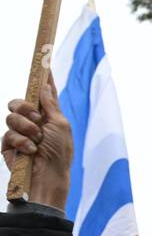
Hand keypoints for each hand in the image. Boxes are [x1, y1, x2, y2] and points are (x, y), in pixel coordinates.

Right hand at [4, 74, 72, 209]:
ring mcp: (19, 133)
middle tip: (35, 117)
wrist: (48, 176)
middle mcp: (33, 122)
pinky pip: (8, 134)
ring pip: (11, 116)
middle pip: (19, 101)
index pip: (43, 93)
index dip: (42, 78)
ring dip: (26, 127)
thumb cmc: (59, 152)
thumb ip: (50, 105)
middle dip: (25, 106)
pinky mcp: (8, 145)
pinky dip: (21, 141)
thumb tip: (44, 86)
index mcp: (49, 115)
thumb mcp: (60, 125)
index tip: (43, 59)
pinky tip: (30, 151)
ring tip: (36, 140)